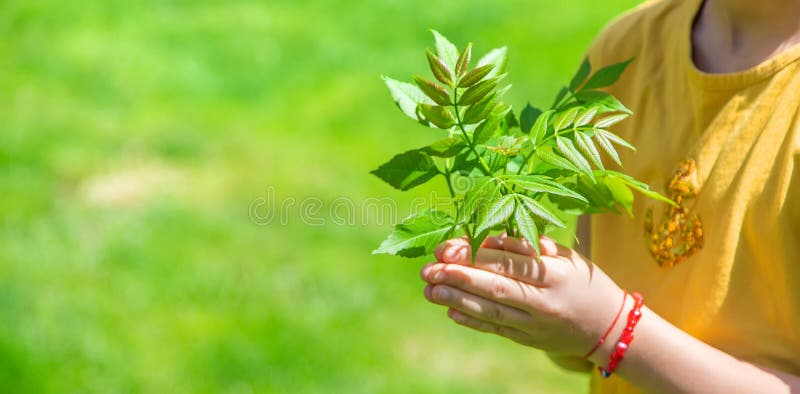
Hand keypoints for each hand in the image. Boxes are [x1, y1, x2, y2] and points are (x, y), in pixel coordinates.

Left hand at [420, 234, 626, 358]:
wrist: (608, 326)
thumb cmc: (583, 281)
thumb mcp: (564, 256)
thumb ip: (527, 246)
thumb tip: (485, 238)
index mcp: (555, 274)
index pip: (508, 263)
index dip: (474, 255)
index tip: (446, 249)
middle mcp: (544, 302)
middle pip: (495, 288)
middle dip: (458, 277)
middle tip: (428, 269)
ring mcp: (535, 325)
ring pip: (491, 312)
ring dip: (456, 299)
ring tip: (430, 289)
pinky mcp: (528, 340)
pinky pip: (495, 329)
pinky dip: (471, 320)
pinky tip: (450, 310)